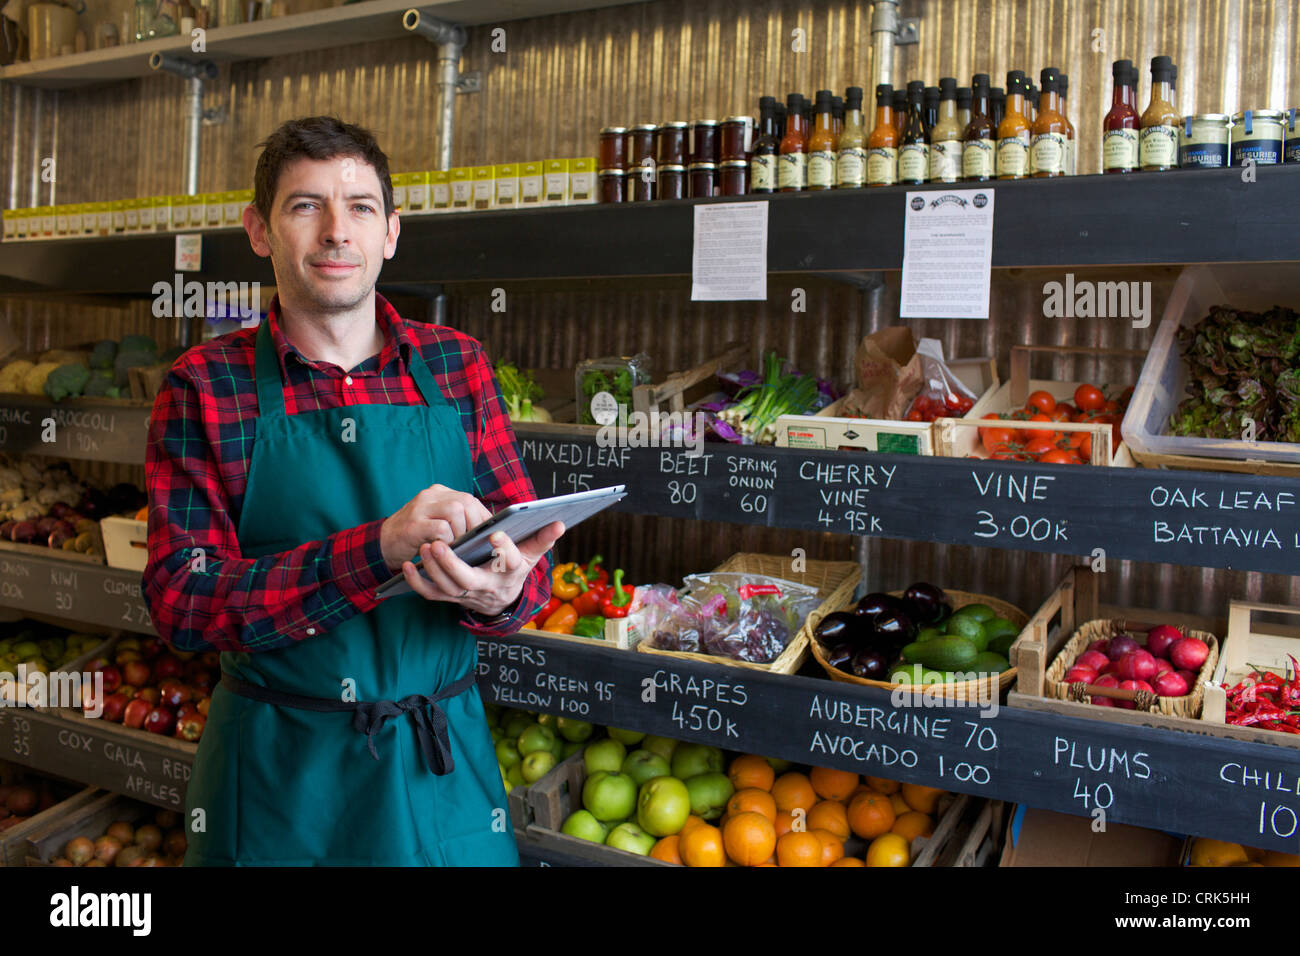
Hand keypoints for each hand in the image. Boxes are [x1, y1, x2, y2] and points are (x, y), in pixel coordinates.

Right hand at [380, 484, 492, 571]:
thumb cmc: (416, 537)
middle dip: (475, 524)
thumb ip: (457, 520)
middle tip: (473, 543)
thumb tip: (487, 530)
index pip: (470, 499)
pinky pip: (442, 528)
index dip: (482, 518)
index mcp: (439, 493)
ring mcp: (421, 507)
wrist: (383, 544)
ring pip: (456, 511)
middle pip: (466, 502)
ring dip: (462, 532)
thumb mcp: (437, 522)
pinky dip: (448, 541)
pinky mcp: (414, 524)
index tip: (488, 534)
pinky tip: (444, 549)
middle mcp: (430, 495)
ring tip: (458, 546)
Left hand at [397, 521, 565, 615]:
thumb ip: (543, 538)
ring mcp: (466, 594)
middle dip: (451, 563)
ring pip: (446, 587)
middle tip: (439, 543)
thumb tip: (560, 522)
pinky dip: (417, 581)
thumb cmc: (514, 569)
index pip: (509, 563)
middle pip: (467, 580)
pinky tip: (407, 565)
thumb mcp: (531, 555)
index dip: (503, 550)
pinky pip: (431, 593)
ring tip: (426, 547)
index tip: (495, 535)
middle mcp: (486, 587)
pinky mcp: (450, 597)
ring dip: (433, 569)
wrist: (501, 599)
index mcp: (508, 574)